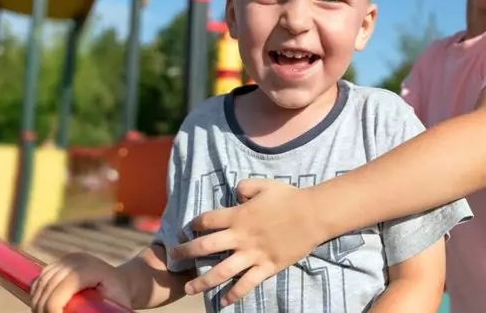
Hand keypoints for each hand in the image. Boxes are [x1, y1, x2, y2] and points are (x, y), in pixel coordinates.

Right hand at [30, 253, 130, 312]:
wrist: (122, 280)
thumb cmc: (120, 296)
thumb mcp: (117, 305)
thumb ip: (104, 310)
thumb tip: (88, 311)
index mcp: (91, 269)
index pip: (61, 290)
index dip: (53, 309)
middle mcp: (77, 260)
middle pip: (48, 287)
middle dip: (43, 308)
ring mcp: (68, 259)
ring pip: (42, 282)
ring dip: (38, 302)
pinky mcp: (61, 262)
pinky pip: (41, 279)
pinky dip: (38, 293)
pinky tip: (41, 306)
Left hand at [171, 178, 322, 306]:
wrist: (312, 215)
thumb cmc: (289, 198)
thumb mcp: (264, 184)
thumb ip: (245, 186)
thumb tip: (235, 193)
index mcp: (239, 215)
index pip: (208, 220)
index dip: (194, 224)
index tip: (188, 228)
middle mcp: (241, 236)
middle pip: (206, 246)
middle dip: (186, 253)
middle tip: (173, 258)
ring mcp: (253, 254)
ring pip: (222, 271)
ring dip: (203, 281)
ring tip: (189, 289)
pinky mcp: (267, 267)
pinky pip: (247, 283)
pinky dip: (234, 295)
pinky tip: (223, 302)